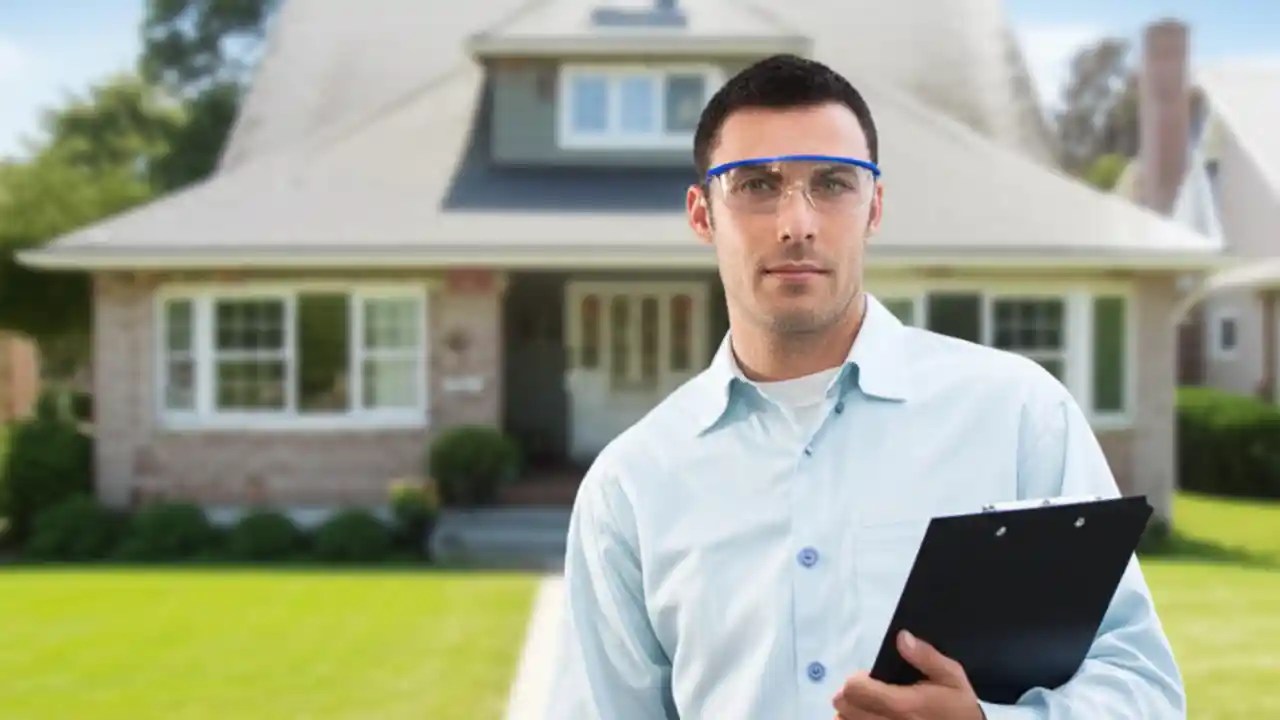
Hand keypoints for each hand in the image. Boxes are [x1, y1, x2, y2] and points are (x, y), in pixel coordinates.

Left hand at [832, 630, 983, 719]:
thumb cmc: (956, 707)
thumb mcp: (951, 677)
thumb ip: (926, 656)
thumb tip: (902, 637)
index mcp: (902, 705)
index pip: (855, 690)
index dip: (857, 680)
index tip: (869, 678)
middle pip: (844, 706)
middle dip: (851, 695)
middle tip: (869, 692)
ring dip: (850, 712)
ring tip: (868, 707)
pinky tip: (867, 717)